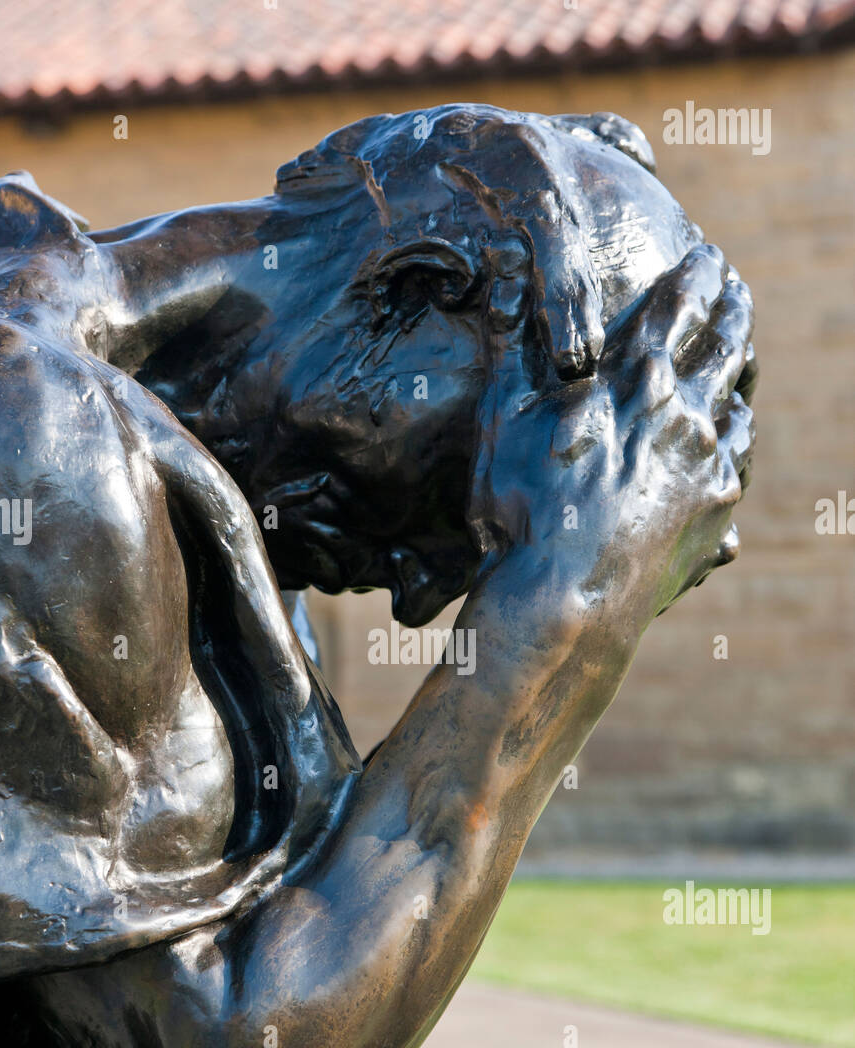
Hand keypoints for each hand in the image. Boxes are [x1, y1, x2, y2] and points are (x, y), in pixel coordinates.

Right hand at [470, 244, 755, 625]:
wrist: (566, 600)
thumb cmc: (524, 507)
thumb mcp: (502, 417)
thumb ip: (511, 338)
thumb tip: (506, 260)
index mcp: (638, 380)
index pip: (682, 305)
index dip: (697, 273)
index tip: (708, 253)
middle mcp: (687, 416)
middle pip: (727, 347)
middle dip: (735, 311)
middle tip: (738, 289)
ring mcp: (709, 468)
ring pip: (739, 408)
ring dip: (739, 381)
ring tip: (738, 368)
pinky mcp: (717, 516)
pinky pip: (737, 468)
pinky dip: (735, 446)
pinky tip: (729, 448)